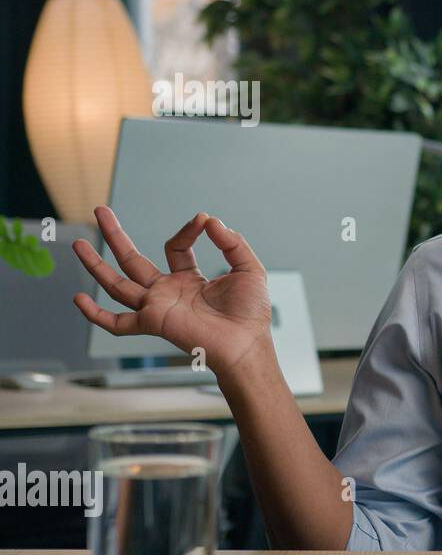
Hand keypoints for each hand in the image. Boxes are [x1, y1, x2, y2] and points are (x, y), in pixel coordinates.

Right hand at [72, 205, 272, 376]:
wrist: (246, 343)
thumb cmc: (250, 313)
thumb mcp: (248, 269)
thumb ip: (231, 242)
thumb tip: (210, 220)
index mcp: (189, 280)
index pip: (174, 248)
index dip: (186, 231)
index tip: (202, 221)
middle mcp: (168, 292)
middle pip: (132, 261)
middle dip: (115, 236)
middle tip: (100, 211)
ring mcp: (157, 307)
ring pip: (117, 285)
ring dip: (96, 265)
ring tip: (78, 243)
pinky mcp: (153, 322)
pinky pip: (118, 323)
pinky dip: (96, 315)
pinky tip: (78, 300)